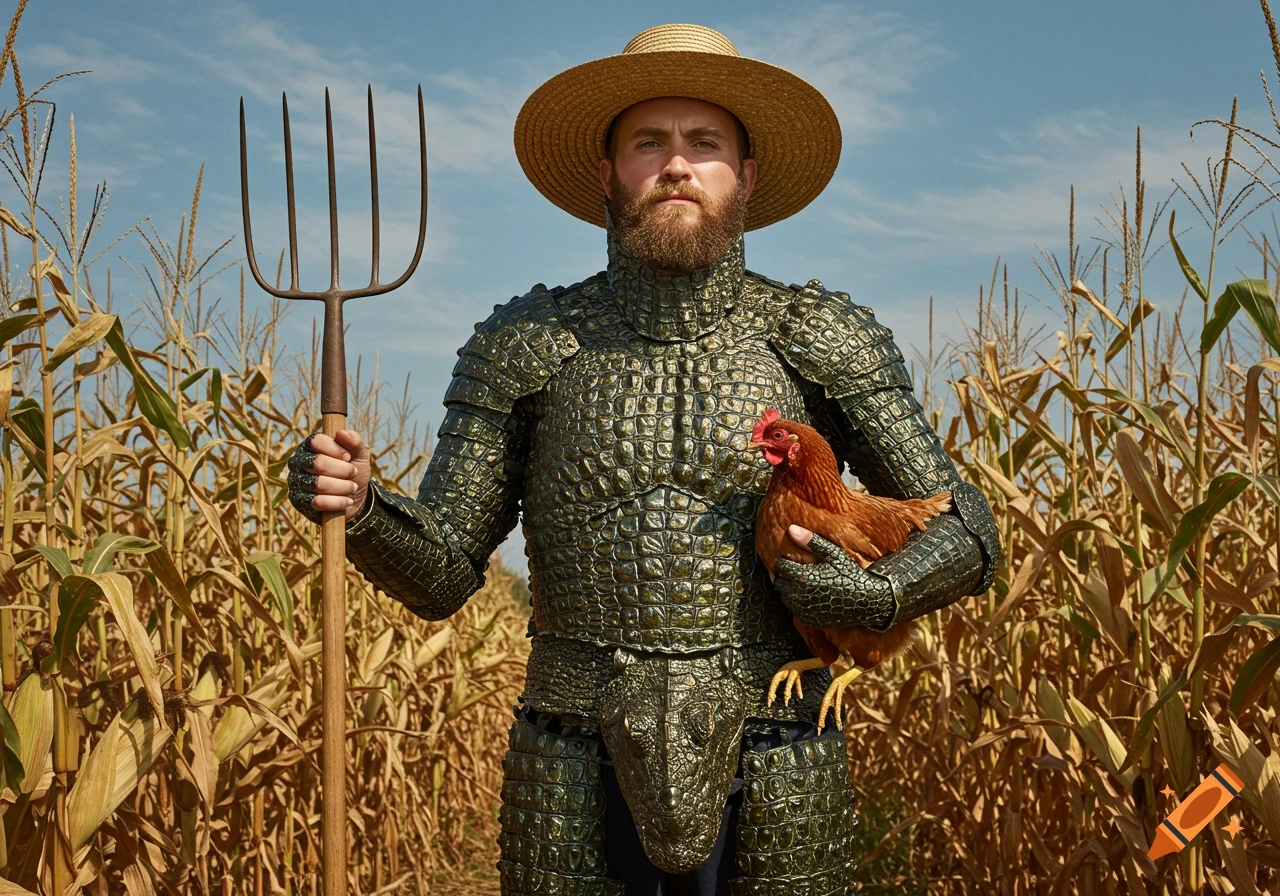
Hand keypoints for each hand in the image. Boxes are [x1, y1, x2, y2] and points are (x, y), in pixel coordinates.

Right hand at [286, 430, 370, 523]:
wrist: (354, 498)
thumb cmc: (353, 471)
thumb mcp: (359, 455)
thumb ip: (354, 441)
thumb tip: (341, 433)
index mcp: (310, 446)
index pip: (316, 441)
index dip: (336, 450)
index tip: (348, 457)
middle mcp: (298, 461)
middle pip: (318, 463)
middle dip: (343, 470)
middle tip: (354, 473)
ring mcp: (296, 481)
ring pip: (319, 484)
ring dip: (343, 487)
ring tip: (353, 487)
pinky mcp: (298, 501)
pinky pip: (318, 502)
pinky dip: (338, 502)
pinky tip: (347, 501)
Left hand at [772, 524, 895, 630]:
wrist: (866, 601)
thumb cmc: (850, 573)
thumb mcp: (833, 554)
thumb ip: (811, 542)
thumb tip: (790, 528)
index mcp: (802, 577)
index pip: (779, 566)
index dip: (786, 561)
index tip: (798, 560)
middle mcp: (798, 595)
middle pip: (778, 582)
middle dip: (786, 575)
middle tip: (801, 571)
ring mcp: (802, 610)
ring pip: (784, 596)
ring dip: (791, 589)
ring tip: (808, 582)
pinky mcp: (808, 620)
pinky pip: (795, 609)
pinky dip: (799, 602)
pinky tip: (814, 596)